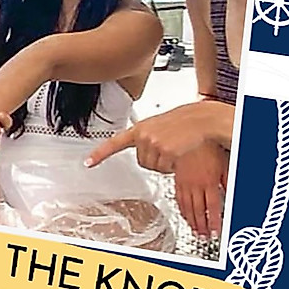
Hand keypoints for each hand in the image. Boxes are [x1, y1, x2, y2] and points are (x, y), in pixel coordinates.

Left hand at [85, 100, 231, 174]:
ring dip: (165, 162)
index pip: (114, 142)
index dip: (100, 154)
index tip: (88, 163)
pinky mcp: (164, 150)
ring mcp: (152, 143)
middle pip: (142, 162)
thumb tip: (144, 156)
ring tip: (175, 147)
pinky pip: (164, 168)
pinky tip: (179, 151)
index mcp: (139, 128)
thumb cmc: (183, 123)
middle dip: (155, 159)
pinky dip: (173, 164)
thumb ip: (147, 138)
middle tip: (168, 147)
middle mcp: (143, 135)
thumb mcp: (158, 127)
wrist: (200, 119)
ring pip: (153, 167)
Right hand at [174, 143, 229, 238]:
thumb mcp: (224, 165)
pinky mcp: (177, 178)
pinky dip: (181, 208)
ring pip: (187, 206)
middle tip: (204, 236)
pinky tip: (184, 213)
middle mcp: (195, 184)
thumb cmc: (210, 148)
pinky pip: (178, 196)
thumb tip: (231, 195)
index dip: (213, 221)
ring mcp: (185, 182)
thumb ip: (227, 182)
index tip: (215, 231)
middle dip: (201, 225)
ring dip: (191, 220)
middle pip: (197, 210)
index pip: (211, 207)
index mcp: (208, 181)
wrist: (193, 136)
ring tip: (195, 230)